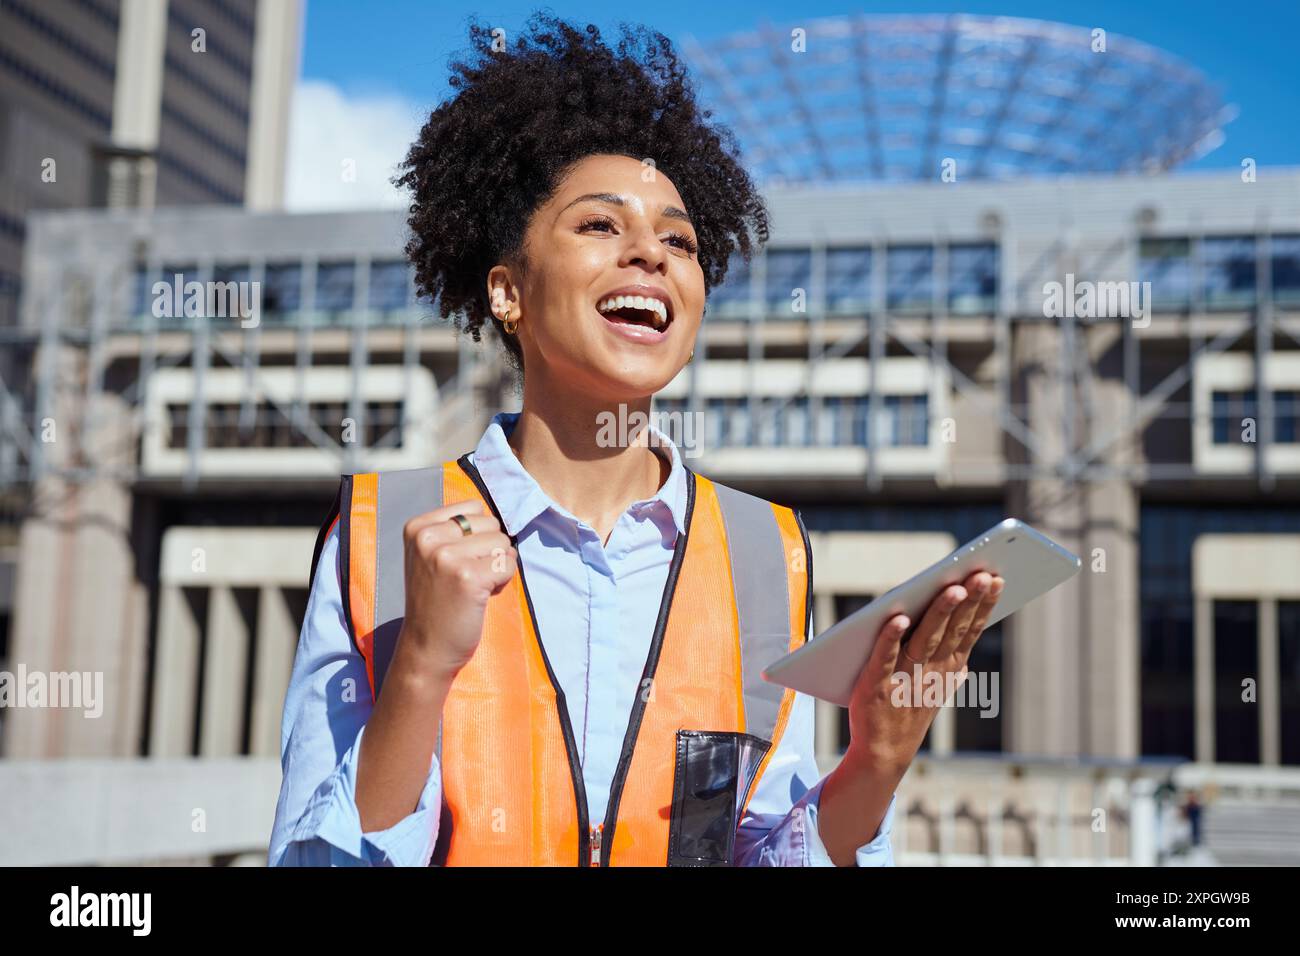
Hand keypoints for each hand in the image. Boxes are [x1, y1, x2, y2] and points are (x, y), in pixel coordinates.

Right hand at [398, 499, 517, 677]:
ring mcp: (446, 556)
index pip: (473, 507)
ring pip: (502, 543)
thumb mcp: (430, 555)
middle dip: (489, 551)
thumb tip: (496, 513)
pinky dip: (503, 581)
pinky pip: (509, 565)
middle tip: (467, 577)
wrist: (426, 646)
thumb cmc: (436, 600)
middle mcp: (428, 537)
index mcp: (417, 527)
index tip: (457, 560)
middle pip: (490, 524)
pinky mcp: (468, 577)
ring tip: (473, 586)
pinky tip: (481, 596)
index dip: (477, 535)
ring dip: (496, 567)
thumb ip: (454, 529)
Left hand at [844, 570, 1003, 774]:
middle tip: (982, 573)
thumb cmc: (910, 712)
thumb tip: (971, 646)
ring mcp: (906, 677)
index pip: (970, 630)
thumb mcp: (938, 687)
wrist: (883, 751)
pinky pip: (884, 657)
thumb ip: (954, 666)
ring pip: (926, 638)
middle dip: (969, 600)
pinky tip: (898, 617)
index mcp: (948, 668)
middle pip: (953, 629)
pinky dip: (890, 637)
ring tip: (953, 587)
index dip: (984, 605)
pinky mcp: (876, 685)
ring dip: (941, 612)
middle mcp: (932, 670)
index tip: (996, 578)